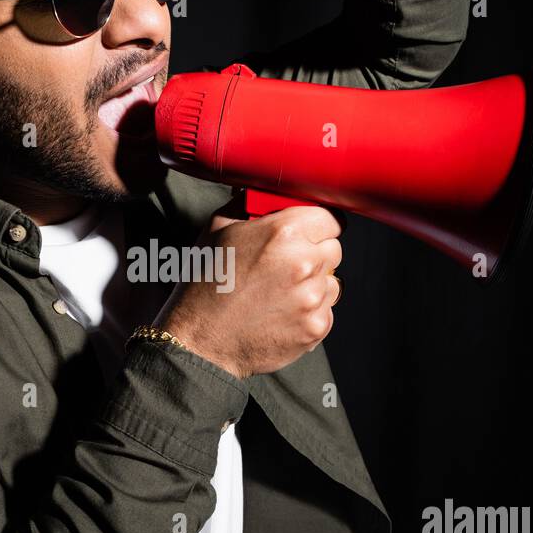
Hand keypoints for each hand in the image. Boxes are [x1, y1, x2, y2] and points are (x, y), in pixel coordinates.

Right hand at [155, 200, 343, 379]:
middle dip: (315, 255)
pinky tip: (280, 314)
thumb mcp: (218, 228)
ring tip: (279, 294)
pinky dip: (309, 313)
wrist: (198, 340)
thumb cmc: (204, 283)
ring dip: (313, 286)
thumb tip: (266, 192)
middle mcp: (303, 262)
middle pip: (334, 250)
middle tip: (286, 267)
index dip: (318, 227)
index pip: (330, 219)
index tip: (310, 234)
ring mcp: (312, 298)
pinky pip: (326, 312)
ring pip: (331, 282)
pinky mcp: (314, 327)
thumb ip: (250, 204)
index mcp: (284, 232)